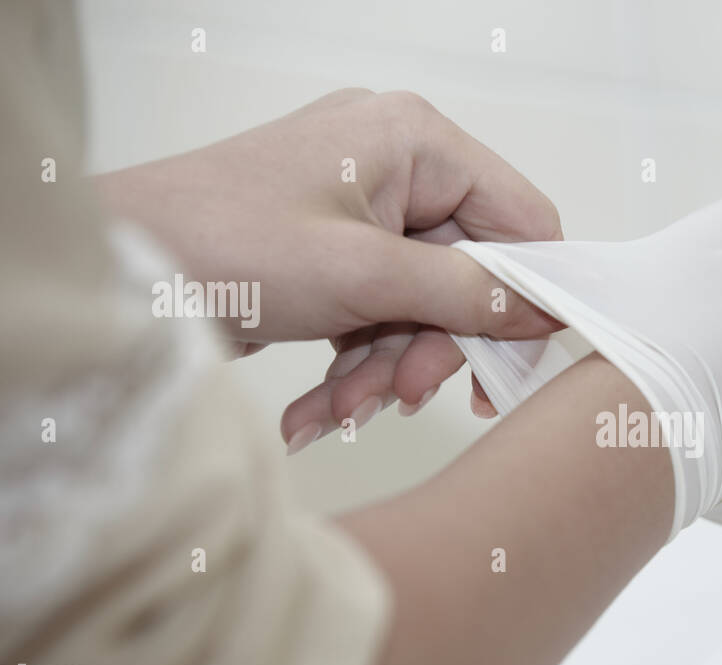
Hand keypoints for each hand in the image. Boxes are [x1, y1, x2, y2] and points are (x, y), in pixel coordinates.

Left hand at [95, 88, 562, 449]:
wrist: (117, 272)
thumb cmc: (224, 245)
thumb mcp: (365, 276)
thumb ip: (468, 294)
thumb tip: (547, 312)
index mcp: (415, 140)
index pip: (520, 218)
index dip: (523, 295)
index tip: (507, 366)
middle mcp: (396, 166)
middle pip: (467, 274)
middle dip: (431, 346)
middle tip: (402, 394)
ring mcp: (362, 212)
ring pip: (421, 307)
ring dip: (385, 369)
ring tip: (337, 410)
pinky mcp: (333, 253)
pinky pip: (378, 315)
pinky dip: (354, 365)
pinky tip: (318, 409)